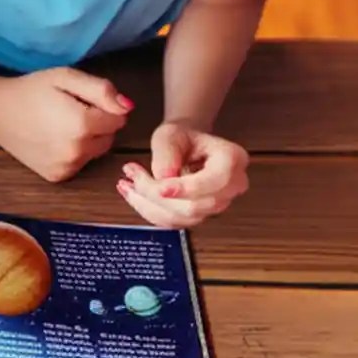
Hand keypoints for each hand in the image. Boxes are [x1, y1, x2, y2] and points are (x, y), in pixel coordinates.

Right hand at [0, 67, 132, 182]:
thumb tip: (127, 107)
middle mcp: (77, 150)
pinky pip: (80, 163)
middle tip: (70, 111)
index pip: (119, 118)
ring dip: (87, 139)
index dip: (103, 106)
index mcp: (82, 124)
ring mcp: (66, 166)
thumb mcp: (66, 77)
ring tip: (60, 125)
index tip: (80, 100)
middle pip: (110, 137)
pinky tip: (53, 140)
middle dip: (98, 124)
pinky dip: (74, 153)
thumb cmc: (31, 90)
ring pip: (96, 151)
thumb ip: (101, 89)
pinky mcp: (57, 176)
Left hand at [117, 121, 248, 227]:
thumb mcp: (170, 134)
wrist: (186, 145)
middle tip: (130, 178)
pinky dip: (149, 211)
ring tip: (126, 186)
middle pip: (194, 205)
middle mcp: (232, 186)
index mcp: (232, 159)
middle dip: (157, 196)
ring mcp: (218, 205)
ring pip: (181, 218)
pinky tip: (133, 196)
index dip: (186, 188)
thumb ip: (167, 154)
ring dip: (148, 205)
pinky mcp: (200, 216)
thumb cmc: (182, 137)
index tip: (159, 188)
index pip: (213, 181)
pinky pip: (174, 223)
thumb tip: (162, 179)